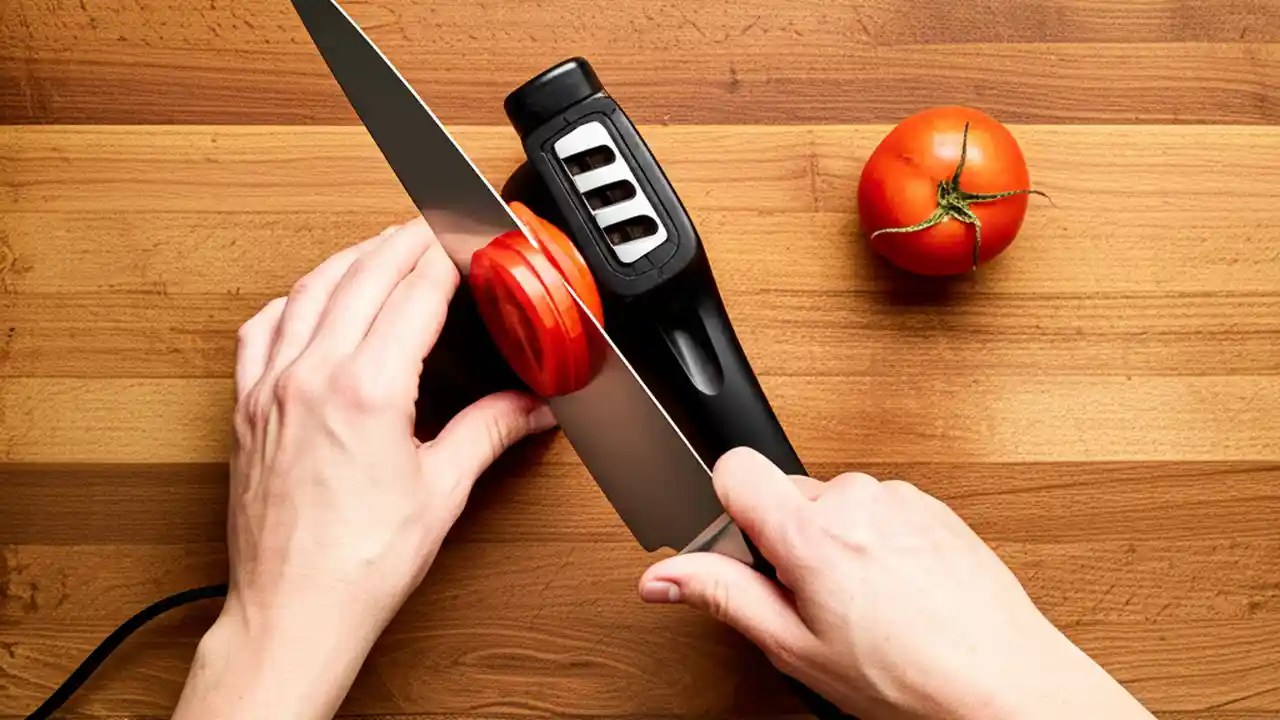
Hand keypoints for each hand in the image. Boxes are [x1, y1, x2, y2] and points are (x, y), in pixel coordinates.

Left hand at [175, 220, 553, 718]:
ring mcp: (271, 388)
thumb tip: (529, 409)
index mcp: (367, 392)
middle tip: (433, 229)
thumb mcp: (441, 491)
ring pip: (309, 290)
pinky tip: (309, 299)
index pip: (414, 292)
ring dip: (349, 258)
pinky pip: (261, 329)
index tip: (466, 241)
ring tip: (379, 247)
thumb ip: (489, 433)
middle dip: (403, 241)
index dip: (446, 255)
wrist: (294, 611)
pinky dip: (292, 299)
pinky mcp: (246, 408)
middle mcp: (312, 378)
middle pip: (362, 274)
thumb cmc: (359, 565)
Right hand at [639, 448, 1154, 719]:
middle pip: (787, 492)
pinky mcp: (932, 505)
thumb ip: (725, 597)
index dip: (728, 506)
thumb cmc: (910, 678)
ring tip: (862, 605)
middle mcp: (858, 500)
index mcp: (813, 532)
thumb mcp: (798, 648)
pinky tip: (892, 593)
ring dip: (834, 543)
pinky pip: (879, 509)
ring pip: (836, 504)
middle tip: (812, 602)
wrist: (1006, 684)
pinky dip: (874, 542)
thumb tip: (664, 577)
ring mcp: (900, 499)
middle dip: (786, 539)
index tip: (741, 545)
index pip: (737, 468)